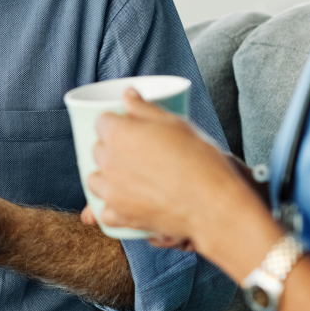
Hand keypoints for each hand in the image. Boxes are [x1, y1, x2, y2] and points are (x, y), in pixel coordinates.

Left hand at [87, 88, 244, 243]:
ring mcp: (111, 191)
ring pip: (95, 181)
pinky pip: (105, 212)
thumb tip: (127, 94)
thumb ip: (145, 108)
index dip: (115, 124)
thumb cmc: (200, 160)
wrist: (214, 205)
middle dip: (112, 149)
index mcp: (118, 133)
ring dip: (107, 178)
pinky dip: (113, 209)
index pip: (101, 122)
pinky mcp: (120, 216)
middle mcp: (108, 161)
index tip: (128, 129)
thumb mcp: (176, 124)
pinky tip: (127, 204)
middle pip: (98, 150)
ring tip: (130, 178)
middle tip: (136, 153)